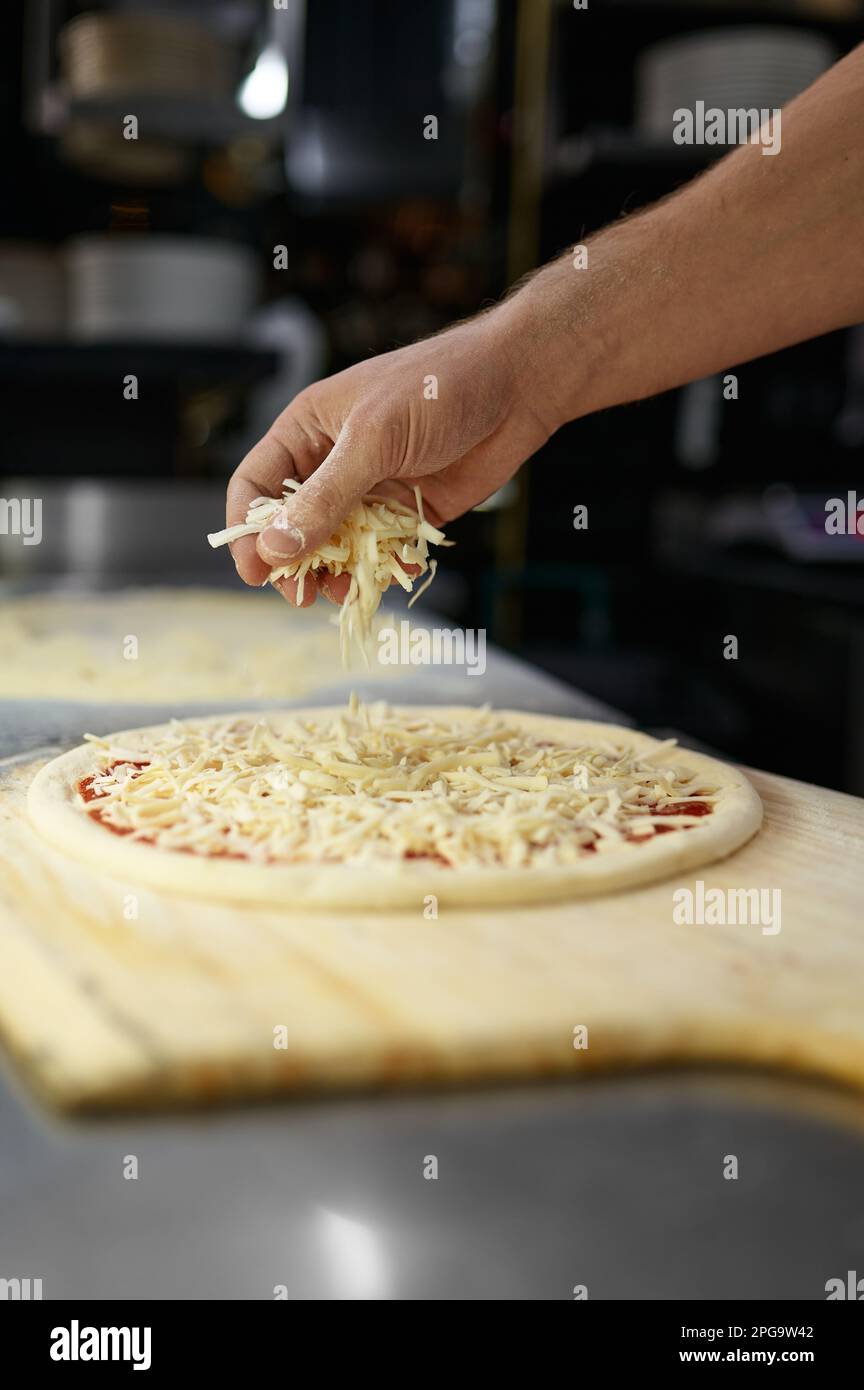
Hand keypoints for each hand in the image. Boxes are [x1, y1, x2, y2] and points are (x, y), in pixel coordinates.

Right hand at [225, 303, 552, 604]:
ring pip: (336, 546)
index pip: (256, 485)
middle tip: (301, 596)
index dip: (247, 530)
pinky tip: (398, 574)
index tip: (254, 573)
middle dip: (294, 562)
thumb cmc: (436, 389)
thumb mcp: (372, 441)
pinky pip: (382, 553)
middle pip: (292, 525)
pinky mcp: (408, 513)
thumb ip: (325, 499)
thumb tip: (275, 549)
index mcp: (307, 431)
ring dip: (337, 573)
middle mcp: (332, 463)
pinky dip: (384, 570)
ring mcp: (370, 490)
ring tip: (345, 592)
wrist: (516, 386)